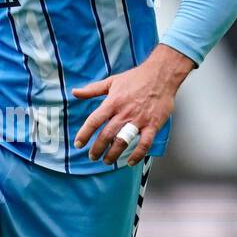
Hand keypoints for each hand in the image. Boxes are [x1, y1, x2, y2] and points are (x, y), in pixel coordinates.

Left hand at [71, 45, 194, 165]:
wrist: (161, 74)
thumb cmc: (136, 77)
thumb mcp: (112, 81)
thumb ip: (92, 90)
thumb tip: (75, 92)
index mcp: (113, 102)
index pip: (94, 120)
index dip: (84, 134)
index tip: (78, 144)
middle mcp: (124, 112)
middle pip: (106, 135)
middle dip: (97, 149)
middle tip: (92, 156)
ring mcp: (139, 120)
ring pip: (123, 141)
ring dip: (113, 154)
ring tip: (107, 160)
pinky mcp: (153, 124)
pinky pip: (144, 143)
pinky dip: (137, 154)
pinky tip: (130, 161)